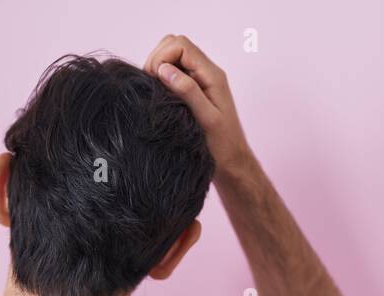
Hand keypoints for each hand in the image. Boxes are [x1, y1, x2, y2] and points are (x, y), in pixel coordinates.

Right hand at [143, 35, 252, 177]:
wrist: (231, 163)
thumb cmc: (221, 146)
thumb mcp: (206, 119)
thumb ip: (187, 91)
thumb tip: (164, 69)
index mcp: (211, 75)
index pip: (181, 45)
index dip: (161, 57)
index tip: (153, 80)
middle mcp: (206, 73)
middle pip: (175, 45)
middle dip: (157, 60)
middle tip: (151, 86)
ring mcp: (199, 81)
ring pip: (172, 58)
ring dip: (158, 69)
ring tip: (154, 92)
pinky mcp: (193, 91)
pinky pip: (173, 73)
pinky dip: (161, 79)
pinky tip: (159, 98)